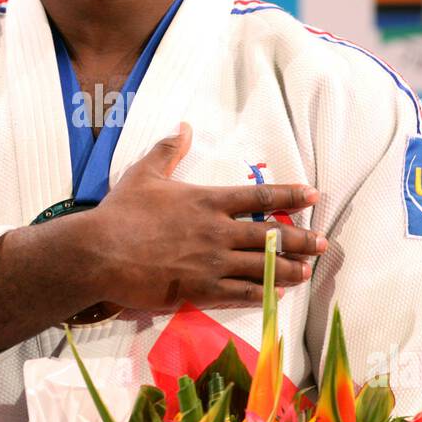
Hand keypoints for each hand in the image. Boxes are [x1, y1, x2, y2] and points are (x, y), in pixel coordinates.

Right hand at [80, 122, 326, 310]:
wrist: (98, 252)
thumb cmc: (119, 213)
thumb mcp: (144, 174)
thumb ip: (168, 150)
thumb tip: (183, 127)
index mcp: (206, 201)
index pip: (259, 197)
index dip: (290, 195)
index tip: (313, 195)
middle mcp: (216, 231)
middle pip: (271, 235)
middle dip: (301, 238)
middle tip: (323, 242)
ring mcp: (211, 263)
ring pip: (262, 266)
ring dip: (289, 268)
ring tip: (308, 270)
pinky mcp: (200, 290)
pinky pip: (241, 293)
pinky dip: (264, 293)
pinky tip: (279, 294)